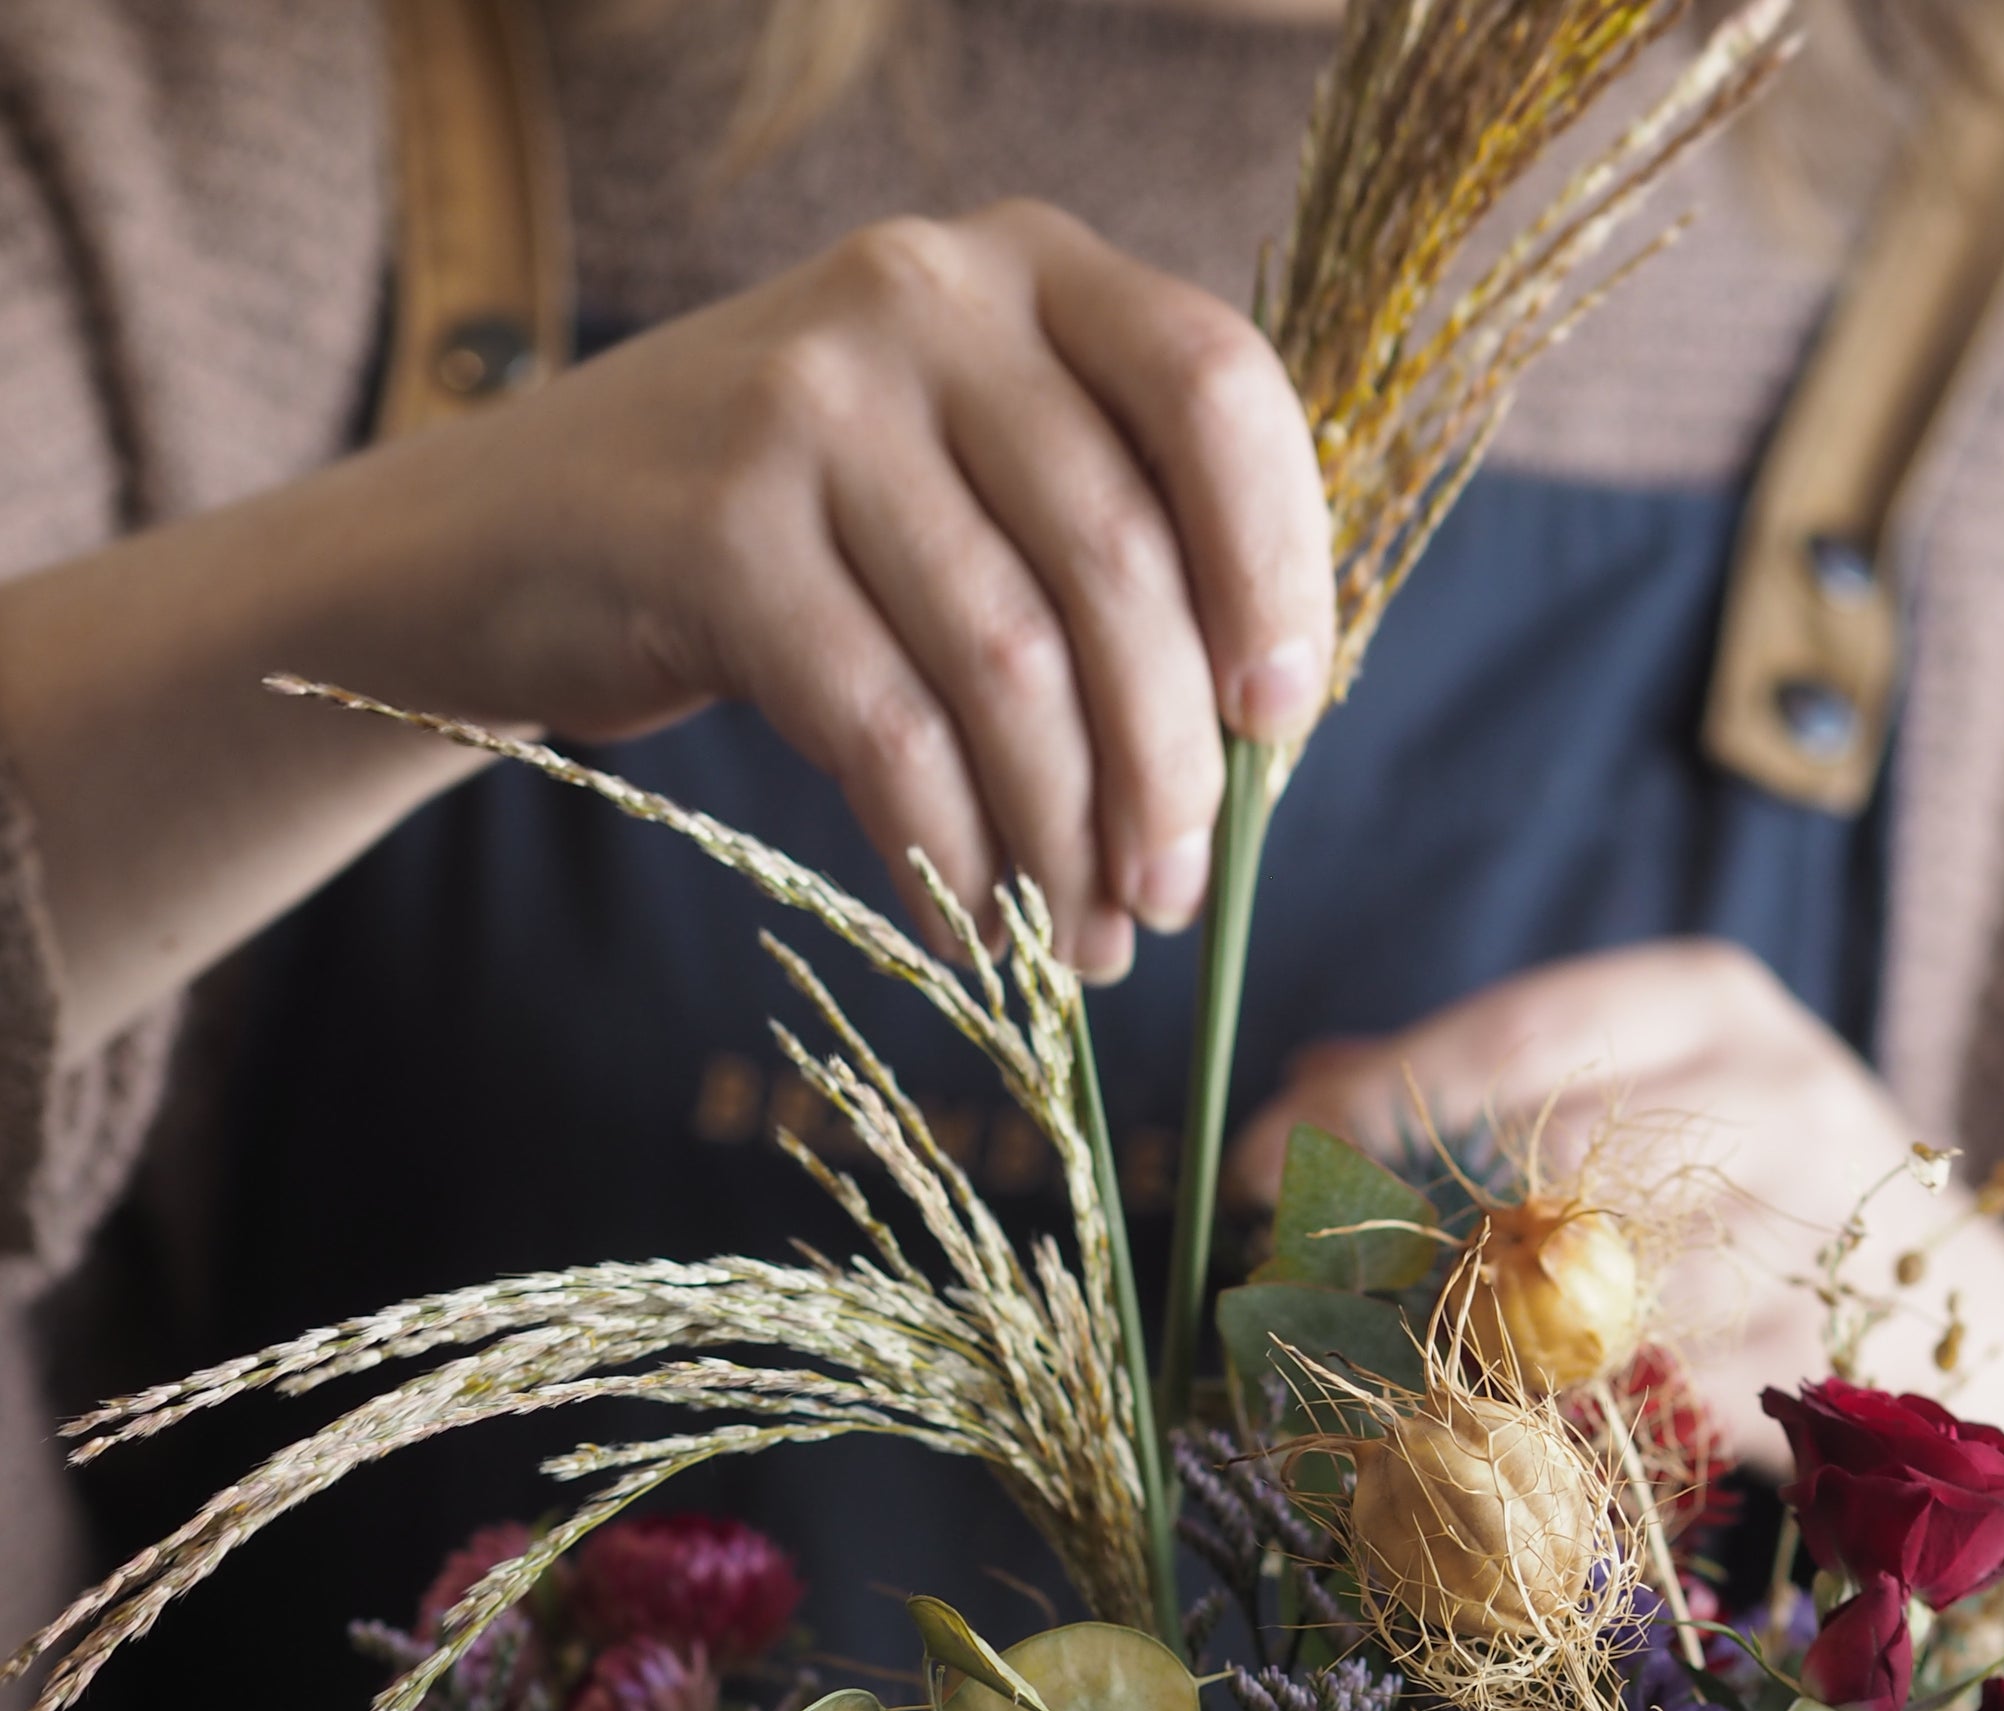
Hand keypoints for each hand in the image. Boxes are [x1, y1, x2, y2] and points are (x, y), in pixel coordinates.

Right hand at [431, 202, 1333, 972]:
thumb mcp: (960, 479)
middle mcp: (922, 297)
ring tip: (1084, 941)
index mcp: (1027, 266)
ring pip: (1009, 664)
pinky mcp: (714, 531)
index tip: (1275, 725)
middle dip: (1167, 766)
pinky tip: (970, 931)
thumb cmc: (793, 537)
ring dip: (1065, 836)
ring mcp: (808, 402)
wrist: (515, 535)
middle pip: (1118, 558)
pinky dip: (949, 857)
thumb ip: (1101, 546)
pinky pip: (885, 733)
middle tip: (1170, 899)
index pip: (1214, 392)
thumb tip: (1247, 759)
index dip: (1276, 569)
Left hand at [1229, 939, 2003, 1495]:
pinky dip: (1585, 1428)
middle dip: (1413, 1235)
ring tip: (1377, 1374)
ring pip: (1622, 1288)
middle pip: (1561, 1156)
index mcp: (1708, 1002)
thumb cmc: (1768, 1198)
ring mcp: (1826, 1226)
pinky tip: (1507, 1447)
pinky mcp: (1844, 1355)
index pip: (1514, 1037)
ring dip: (1485, 1347)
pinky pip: (1686, 1398)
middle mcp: (1781, 1092)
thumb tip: (1296, 1093)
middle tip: (1296, 1293)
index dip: (1369, 1100)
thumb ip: (1480, 1090)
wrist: (1992, 1323)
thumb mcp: (1640, 1099)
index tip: (1245, 1166)